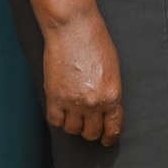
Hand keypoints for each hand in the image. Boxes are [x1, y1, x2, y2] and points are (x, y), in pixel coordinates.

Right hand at [42, 10, 123, 146]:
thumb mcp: (112, 68)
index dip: (109, 137)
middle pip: (91, 132)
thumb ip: (110, 91)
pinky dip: (58, 118)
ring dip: (73, 124)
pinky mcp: (54, 97)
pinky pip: (55, 121)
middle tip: (87, 124)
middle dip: (91, 130)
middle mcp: (93, 102)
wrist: (73, 27)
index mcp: (112, 95)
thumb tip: (106, 109)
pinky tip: (60, 110)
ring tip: (73, 113)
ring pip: (72, 129)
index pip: (113, 127)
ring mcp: (73, 101)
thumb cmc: (95, 41)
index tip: (106, 140)